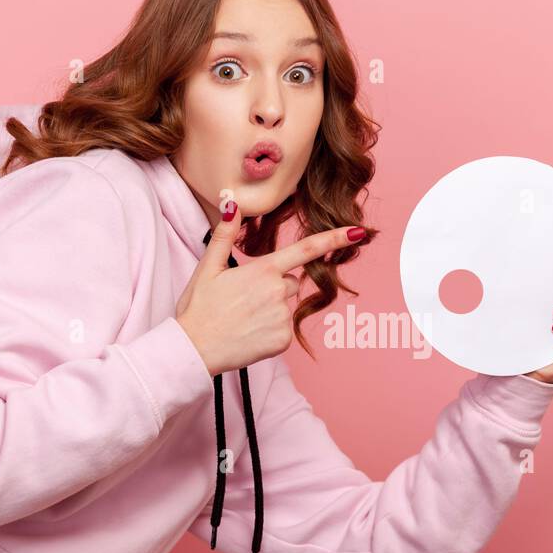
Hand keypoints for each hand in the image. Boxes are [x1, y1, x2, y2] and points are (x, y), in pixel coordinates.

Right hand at [176, 199, 368, 375]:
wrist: (194, 350)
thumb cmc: (198, 309)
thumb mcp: (208, 267)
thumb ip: (225, 234)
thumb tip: (231, 202)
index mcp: (263, 270)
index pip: (306, 249)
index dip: (335, 239)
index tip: (358, 232)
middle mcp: (278, 292)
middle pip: (291, 281)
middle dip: (274, 286)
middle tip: (243, 299)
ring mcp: (283, 318)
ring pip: (287, 305)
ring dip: (271, 309)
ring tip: (243, 318)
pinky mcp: (284, 340)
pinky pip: (284, 328)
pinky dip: (271, 330)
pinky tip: (249, 333)